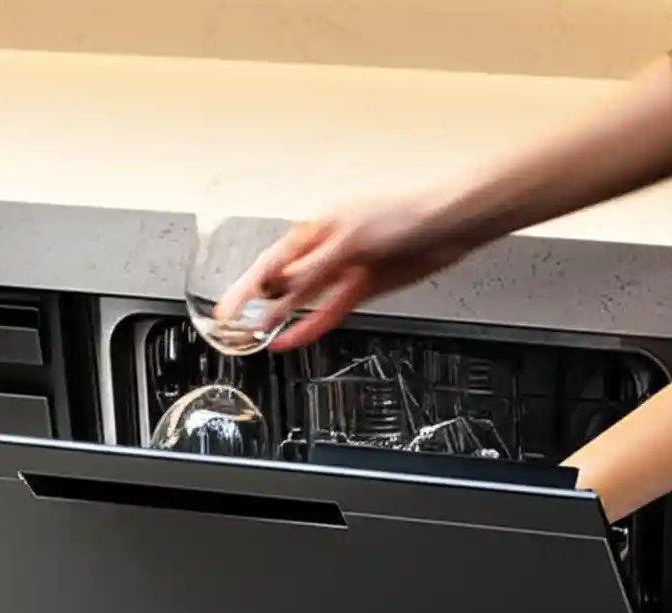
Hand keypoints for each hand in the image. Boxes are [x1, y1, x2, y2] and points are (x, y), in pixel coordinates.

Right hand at [214, 192, 477, 351]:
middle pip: (281, 281)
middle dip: (257, 302)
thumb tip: (279, 284)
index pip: (271, 262)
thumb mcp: (348, 239)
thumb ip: (312, 266)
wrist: (444, 226)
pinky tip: (292, 338)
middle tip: (232, 323)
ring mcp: (341, 271)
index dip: (247, 286)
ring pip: (302, 299)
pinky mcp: (359, 289)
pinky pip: (328, 312)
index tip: (228, 307)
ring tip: (257, 334)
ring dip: (280, 316)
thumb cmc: (401, 214)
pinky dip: (309, 326)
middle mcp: (323, 250)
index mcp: (314, 228)